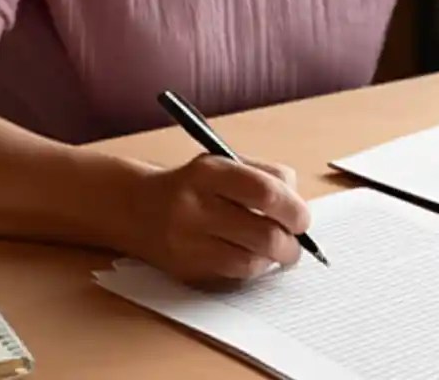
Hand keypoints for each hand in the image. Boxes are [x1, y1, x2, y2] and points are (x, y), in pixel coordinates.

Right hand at [122, 154, 310, 285]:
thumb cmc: (195, 185)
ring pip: (251, 260)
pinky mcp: (185, 268)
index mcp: (209, 172)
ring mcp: (187, 241)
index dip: (293, 209)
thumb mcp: (226, 164)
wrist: (136, 208)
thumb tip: (299, 207)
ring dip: (274, 259)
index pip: (265, 192)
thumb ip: (266, 177)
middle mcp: (194, 206)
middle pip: (263, 233)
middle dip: (291, 242)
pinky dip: (254, 268)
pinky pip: (233, 274)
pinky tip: (255, 258)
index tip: (302, 219)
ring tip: (279, 251)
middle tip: (297, 242)